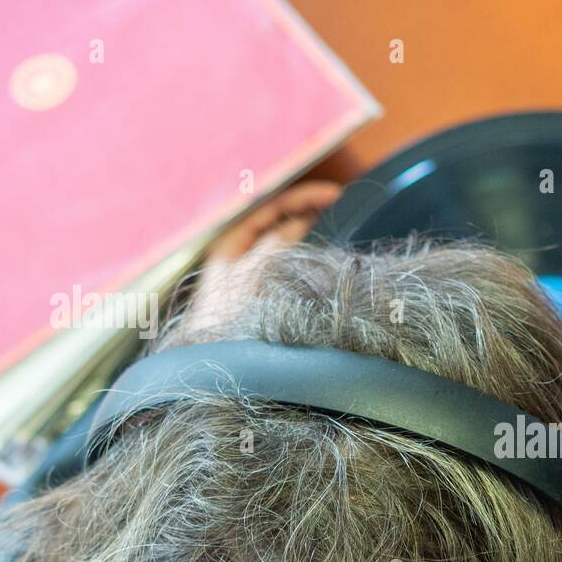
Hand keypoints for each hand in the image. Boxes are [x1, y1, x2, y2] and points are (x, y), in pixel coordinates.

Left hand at [191, 181, 340, 333]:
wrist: (218, 366)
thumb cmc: (230, 319)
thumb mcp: (256, 273)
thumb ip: (277, 243)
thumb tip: (299, 222)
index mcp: (231, 244)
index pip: (270, 207)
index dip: (302, 197)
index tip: (336, 194)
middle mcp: (239, 257)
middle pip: (278, 222)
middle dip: (308, 210)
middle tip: (343, 204)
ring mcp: (251, 279)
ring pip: (285, 245)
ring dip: (309, 233)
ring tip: (338, 226)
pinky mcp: (264, 300)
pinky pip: (289, 268)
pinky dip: (307, 258)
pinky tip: (325, 260)